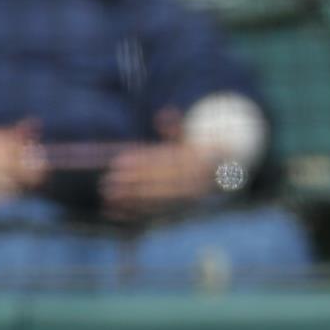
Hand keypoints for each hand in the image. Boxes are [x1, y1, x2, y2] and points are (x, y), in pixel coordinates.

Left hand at [100, 110, 218, 219]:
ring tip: (109, 198)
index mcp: (193, 162)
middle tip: (108, 182)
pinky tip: (118, 213)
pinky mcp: (179, 209)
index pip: (161, 163)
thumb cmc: (196, 151)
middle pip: (157, 183)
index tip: (118, 162)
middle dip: (131, 184)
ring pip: (156, 201)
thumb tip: (161, 116)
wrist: (221, 174)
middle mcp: (192, 182)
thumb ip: (174, 126)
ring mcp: (186, 198)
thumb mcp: (189, 136)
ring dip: (131, 201)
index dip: (138, 163)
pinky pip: (156, 213)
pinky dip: (136, 214)